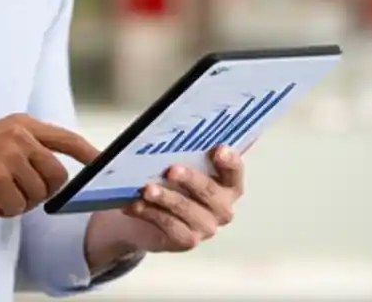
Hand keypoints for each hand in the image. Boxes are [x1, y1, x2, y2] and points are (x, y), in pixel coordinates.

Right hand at [0, 113, 98, 221]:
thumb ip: (26, 148)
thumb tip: (57, 170)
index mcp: (20, 123)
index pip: (66, 138)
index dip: (88, 153)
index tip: (101, 164)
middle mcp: (18, 135)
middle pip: (58, 174)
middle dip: (43, 192)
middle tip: (17, 193)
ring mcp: (9, 155)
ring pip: (39, 194)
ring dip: (20, 202)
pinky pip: (19, 207)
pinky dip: (4, 210)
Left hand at [87, 144, 244, 265]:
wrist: (146, 216)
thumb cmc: (168, 182)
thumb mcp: (176, 162)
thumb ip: (179, 149)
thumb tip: (160, 131)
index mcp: (227, 182)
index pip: (235, 170)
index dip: (229, 160)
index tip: (218, 149)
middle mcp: (222, 205)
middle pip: (210, 191)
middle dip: (190, 179)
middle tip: (171, 170)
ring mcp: (207, 225)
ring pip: (187, 210)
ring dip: (166, 198)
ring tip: (147, 189)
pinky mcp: (188, 240)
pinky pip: (170, 226)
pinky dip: (151, 214)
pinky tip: (135, 205)